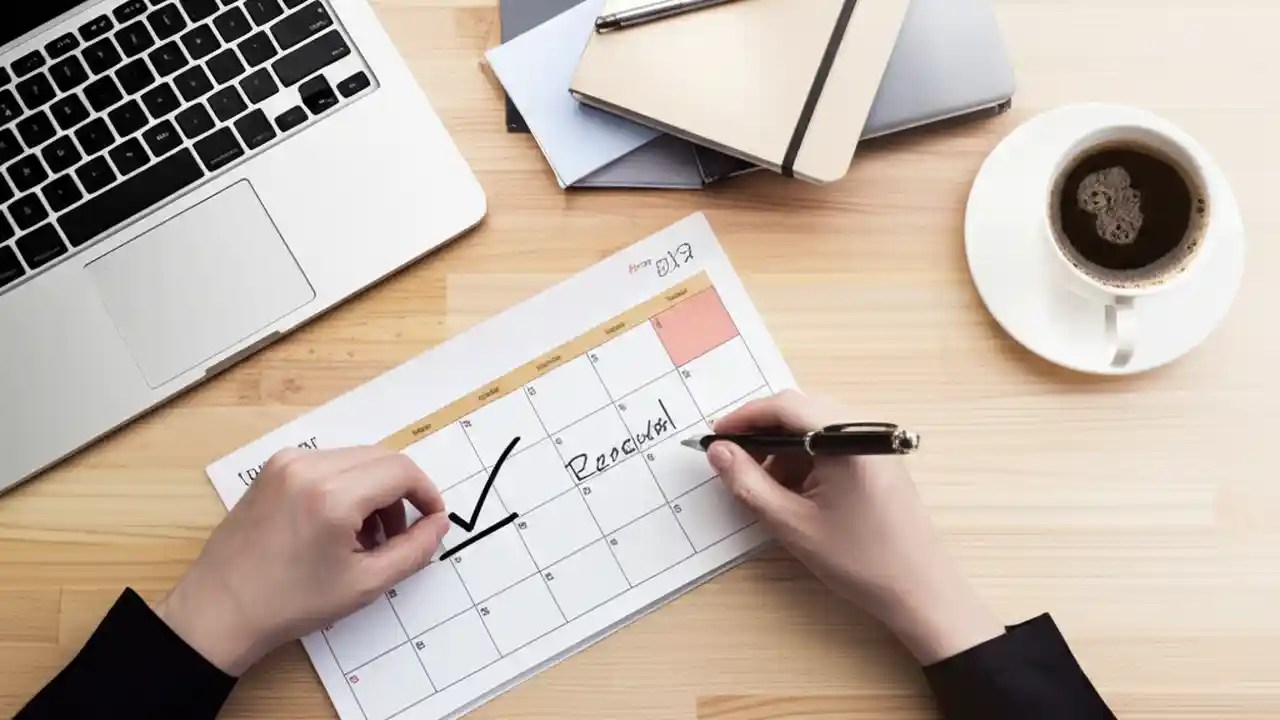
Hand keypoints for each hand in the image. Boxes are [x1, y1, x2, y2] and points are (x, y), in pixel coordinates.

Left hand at [156, 447, 450, 674]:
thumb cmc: (290, 603)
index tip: (433, 521)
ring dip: (375, 489)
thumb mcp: (365, 583)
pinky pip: (329, 463)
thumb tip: (438, 523)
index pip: (402, 471)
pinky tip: (339, 525)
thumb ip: (413, 549)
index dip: (427, 494)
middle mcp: (309, 466)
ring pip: (357, 458)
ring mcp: (287, 462)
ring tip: (367, 537)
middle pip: (382, 458)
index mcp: (333, 495)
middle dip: (402, 493)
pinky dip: (348, 485)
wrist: (220, 610)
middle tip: (401, 535)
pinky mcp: (274, 468)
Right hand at [709, 391, 1003, 663]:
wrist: (919, 588)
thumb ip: (749, 483)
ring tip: (765, 485)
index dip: (745, 417)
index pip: (785, 406)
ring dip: (784, 447)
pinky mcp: (880, 456)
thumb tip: (718, 452)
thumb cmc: (859, 560)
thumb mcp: (792, 524)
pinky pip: (833, 441)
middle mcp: (865, 429)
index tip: (715, 436)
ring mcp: (876, 441)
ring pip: (815, 425)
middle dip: (763, 432)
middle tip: (734, 460)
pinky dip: (807, 457)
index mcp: (847, 440)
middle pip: (800, 410)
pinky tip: (794, 489)